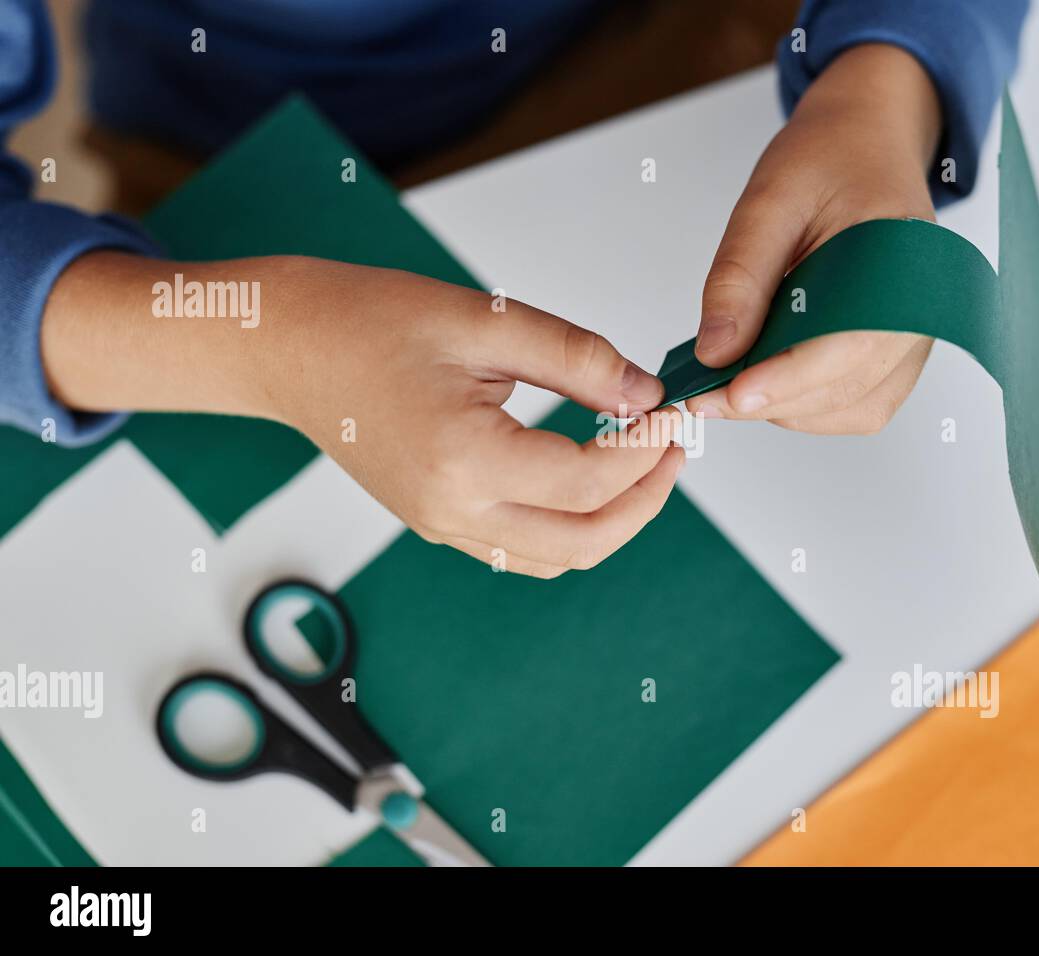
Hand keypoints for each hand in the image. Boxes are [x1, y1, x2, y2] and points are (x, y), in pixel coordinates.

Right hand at [43, 253, 682, 576]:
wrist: (288, 348)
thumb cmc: (368, 321)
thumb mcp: (487, 321)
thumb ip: (577, 360)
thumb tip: (645, 393)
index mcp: (464, 459)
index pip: (589, 481)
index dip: (646, 449)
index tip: (674, 412)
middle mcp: (452, 510)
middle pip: (584, 542)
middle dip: (645, 499)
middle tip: (675, 448)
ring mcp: (442, 526)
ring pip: (556, 558)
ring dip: (612, 521)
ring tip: (643, 462)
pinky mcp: (437, 523)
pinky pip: (522, 550)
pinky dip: (570, 525)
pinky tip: (590, 476)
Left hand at [688, 43, 942, 434]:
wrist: (868, 143)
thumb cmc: (829, 160)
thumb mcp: (769, 200)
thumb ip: (740, 276)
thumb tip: (715, 352)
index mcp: (901, 261)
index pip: (848, 344)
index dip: (788, 378)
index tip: (731, 395)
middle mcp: (922, 311)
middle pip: (846, 387)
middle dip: (769, 399)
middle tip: (702, 391)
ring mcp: (915, 339)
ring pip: (850, 409)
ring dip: (787, 406)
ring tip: (731, 378)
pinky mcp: (898, 357)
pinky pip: (857, 406)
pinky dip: (808, 405)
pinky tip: (768, 377)